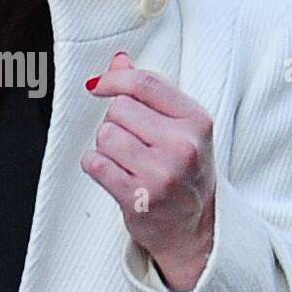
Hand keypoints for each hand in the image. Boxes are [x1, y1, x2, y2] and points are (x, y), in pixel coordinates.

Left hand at [80, 52, 216, 291]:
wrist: (195, 231)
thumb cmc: (185, 174)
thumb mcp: (180, 129)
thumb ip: (150, 93)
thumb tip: (119, 60)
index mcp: (196, 121)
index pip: (145, 83)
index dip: (114, 79)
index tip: (98, 86)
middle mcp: (182, 146)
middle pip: (119, 109)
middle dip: (116, 122)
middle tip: (133, 143)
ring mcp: (161, 174)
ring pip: (105, 135)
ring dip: (106, 146)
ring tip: (126, 162)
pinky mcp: (137, 198)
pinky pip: (95, 163)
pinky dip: (96, 165)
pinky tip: (114, 175)